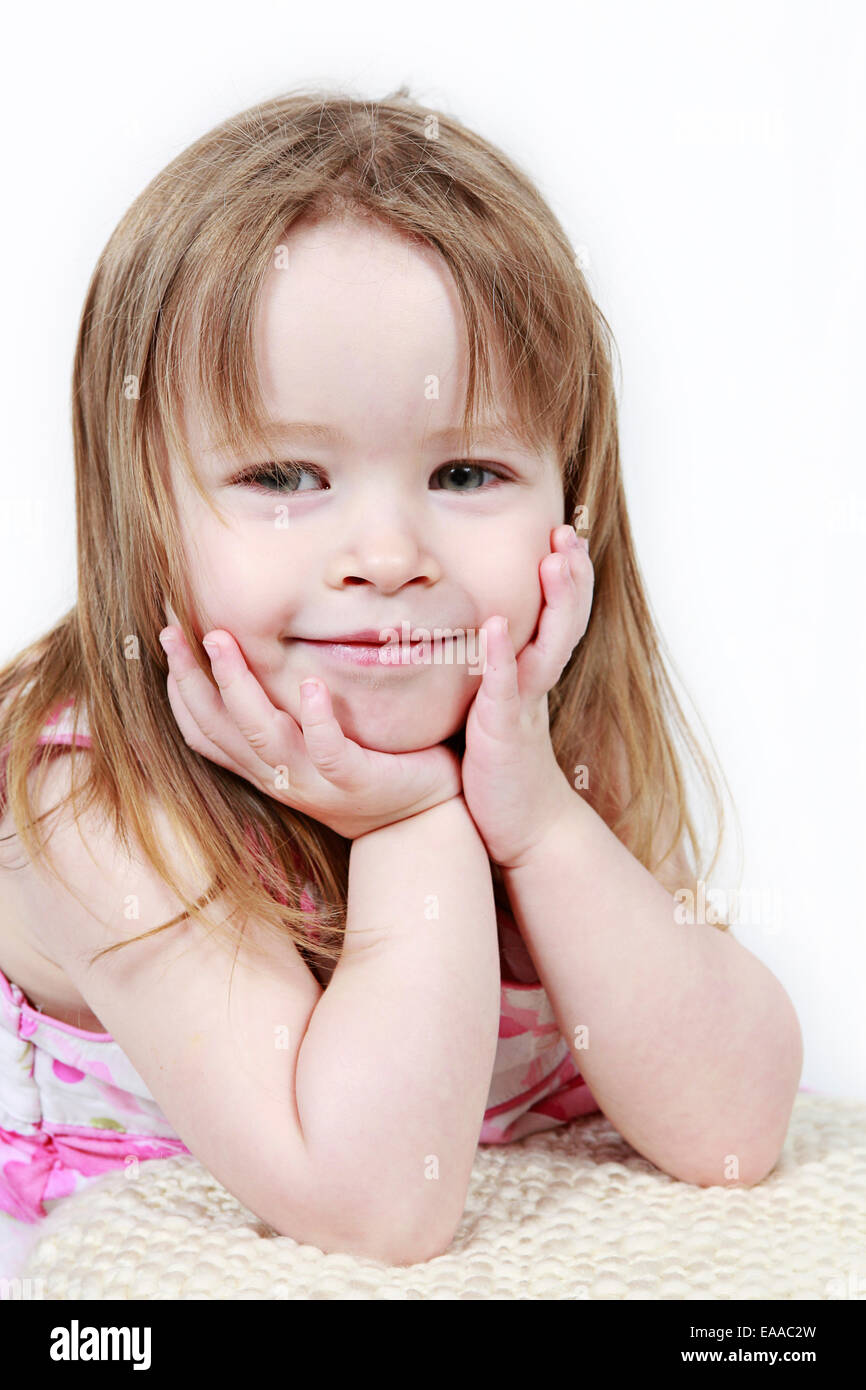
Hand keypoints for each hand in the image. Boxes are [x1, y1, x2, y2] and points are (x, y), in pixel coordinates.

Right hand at [157, 623, 462, 840]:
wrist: (423, 819)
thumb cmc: (368, 767)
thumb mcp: (313, 743)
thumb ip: (285, 711)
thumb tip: (260, 652)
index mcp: (263, 765)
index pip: (202, 730)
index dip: (178, 687)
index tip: (166, 634)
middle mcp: (278, 775)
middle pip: (218, 727)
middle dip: (191, 677)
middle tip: (173, 627)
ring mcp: (314, 782)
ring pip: (262, 736)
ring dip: (238, 686)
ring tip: (221, 640)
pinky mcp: (356, 782)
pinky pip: (329, 753)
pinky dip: (317, 720)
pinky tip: (310, 685)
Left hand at [460, 525, 593, 869]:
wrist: (521, 822)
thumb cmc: (503, 760)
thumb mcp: (502, 701)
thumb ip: (498, 662)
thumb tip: (483, 621)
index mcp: (537, 670)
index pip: (561, 612)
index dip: (570, 574)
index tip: (565, 532)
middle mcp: (537, 681)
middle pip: (566, 619)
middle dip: (572, 576)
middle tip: (569, 534)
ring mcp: (523, 703)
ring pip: (548, 645)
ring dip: (555, 602)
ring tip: (555, 562)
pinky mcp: (502, 730)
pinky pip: (504, 688)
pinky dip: (502, 657)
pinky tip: (495, 627)